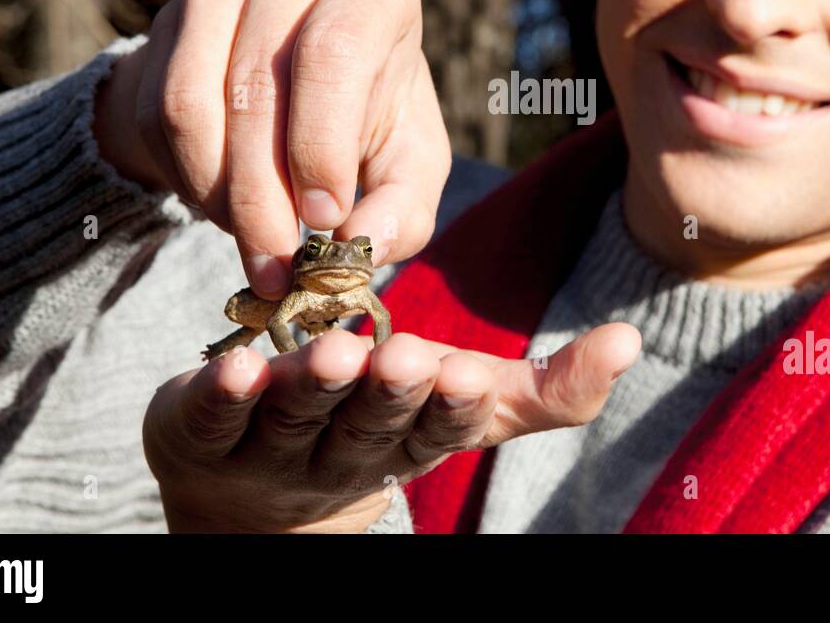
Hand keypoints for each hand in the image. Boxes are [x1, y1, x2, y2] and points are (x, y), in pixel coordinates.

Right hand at [94, 0, 448, 292]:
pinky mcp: (169, 14)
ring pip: (194, 102)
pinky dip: (186, 177)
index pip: (333, 55)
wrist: (300, 76)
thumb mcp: (409, 162)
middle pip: (257, 87)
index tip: (325, 221)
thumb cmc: (371, 117)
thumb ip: (404, 210)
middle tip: (275, 267)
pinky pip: (156, 110)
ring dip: (218, 192)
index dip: (321, 147)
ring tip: (253, 241)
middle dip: (263, 197)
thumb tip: (362, 247)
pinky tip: (221, 204)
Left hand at [143, 324, 641, 532]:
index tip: (468, 377)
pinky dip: (222, 398)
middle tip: (408, 359)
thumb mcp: (466, 408)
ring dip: (315, 389)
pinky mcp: (199, 435)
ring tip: (337, 350)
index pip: (437, 432)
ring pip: (294, 422)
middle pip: (368, 428)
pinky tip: (236, 369)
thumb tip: (630, 341)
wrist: (254, 488)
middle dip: (389, 396)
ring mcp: (267, 452)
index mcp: (409, 447)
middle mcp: (341, 458)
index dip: (450, 408)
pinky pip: (211, 420)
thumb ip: (547, 390)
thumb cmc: (379, 424)